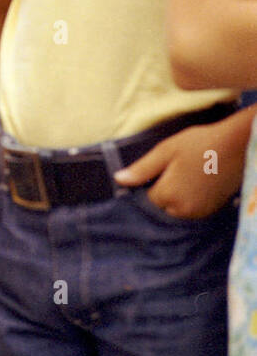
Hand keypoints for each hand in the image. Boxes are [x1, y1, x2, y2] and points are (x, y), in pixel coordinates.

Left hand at [115, 113, 247, 218]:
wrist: (238, 145)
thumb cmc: (200, 144)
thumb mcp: (166, 151)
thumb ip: (142, 169)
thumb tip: (119, 180)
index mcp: (169, 196)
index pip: (148, 197)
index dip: (151, 181)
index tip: (163, 167)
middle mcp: (185, 210)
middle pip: (162, 206)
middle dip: (163, 191)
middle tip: (177, 168)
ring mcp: (201, 212)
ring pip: (177, 208)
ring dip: (177, 196)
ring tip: (189, 173)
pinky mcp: (214, 209)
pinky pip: (193, 208)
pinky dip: (191, 198)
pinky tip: (198, 180)